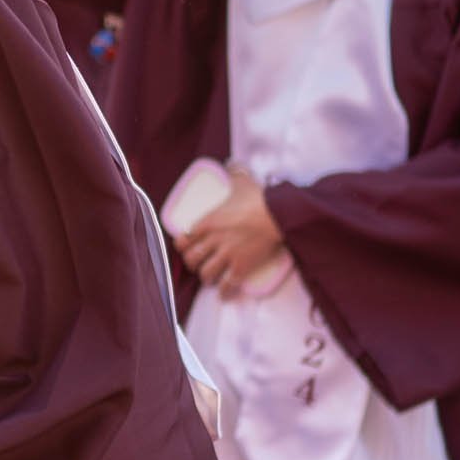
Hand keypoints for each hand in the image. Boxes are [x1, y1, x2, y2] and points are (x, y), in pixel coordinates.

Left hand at [174, 164, 288, 298]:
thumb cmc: (258, 197)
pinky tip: (224, 294)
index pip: (183, 240)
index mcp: (207, 221)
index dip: (182, 246)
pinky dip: (224, 291)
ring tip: (210, 278)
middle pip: (192, 259)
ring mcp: (227, 254)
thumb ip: (233, 173)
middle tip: (199, 263)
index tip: (186, 247)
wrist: (277, 215)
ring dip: (206, 277)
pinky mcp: (242, 266)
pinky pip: (228, 284)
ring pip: (206, 273)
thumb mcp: (241, 180)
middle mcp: (213, 240)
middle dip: (193, 263)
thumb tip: (233, 165)